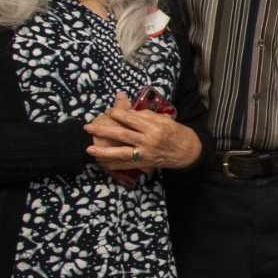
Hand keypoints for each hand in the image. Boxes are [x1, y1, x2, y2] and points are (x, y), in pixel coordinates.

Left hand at [85, 94, 201, 174]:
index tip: (108, 111)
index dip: (118, 114)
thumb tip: (129, 112)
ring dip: (104, 151)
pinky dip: (114, 164)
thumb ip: (147, 116)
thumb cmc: (177, 133)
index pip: (132, 119)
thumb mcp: (165, 120)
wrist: (189, 152)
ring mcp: (146, 154)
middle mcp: (149, 141)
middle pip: (122, 135)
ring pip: (121, 152)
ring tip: (90, 149)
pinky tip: (102, 163)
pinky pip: (126, 165)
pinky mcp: (145, 164)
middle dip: (103, 131)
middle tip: (88, 127)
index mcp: (155, 127)